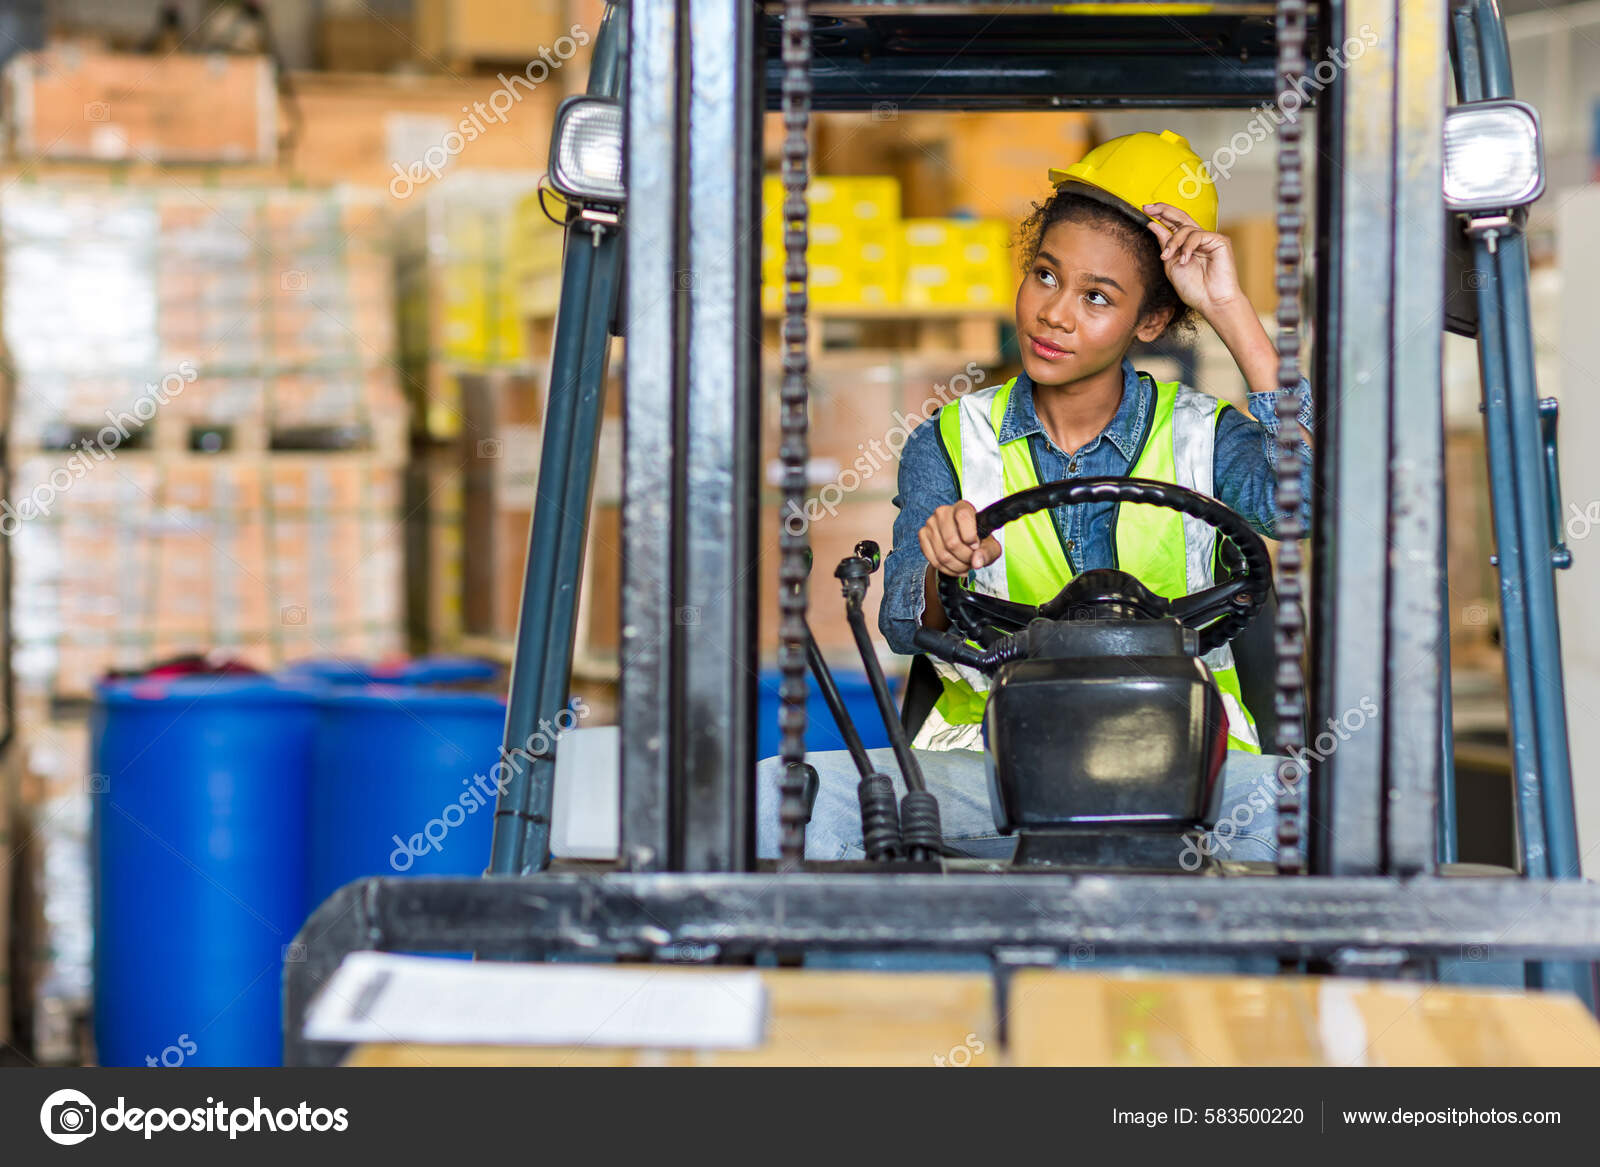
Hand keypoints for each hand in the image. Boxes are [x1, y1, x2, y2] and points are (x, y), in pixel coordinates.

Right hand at [919, 501, 1001, 574]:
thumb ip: (987, 552)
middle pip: (952, 542)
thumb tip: (976, 561)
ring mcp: (930, 523)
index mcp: (962, 507)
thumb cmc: (978, 540)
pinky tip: (955, 567)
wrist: (964, 542)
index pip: (963, 517)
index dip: (970, 536)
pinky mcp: (923, 535)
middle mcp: (943, 512)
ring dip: (957, 566)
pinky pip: (933, 560)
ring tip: (965, 565)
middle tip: (972, 560)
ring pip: (942, 554)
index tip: (975, 545)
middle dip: (965, 558)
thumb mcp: (991, 546)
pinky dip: (946, 569)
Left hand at [1142, 202, 1245, 319]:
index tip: (1145, 209)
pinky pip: (1198, 235)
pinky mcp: (1220, 241)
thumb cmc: (1193, 288)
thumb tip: (1153, 224)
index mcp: (1186, 245)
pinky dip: (1187, 247)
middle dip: (1164, 210)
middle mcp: (1198, 239)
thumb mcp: (1171, 264)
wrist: (1210, 301)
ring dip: (1173, 242)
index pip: (1173, 224)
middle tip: (1149, 208)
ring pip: (1186, 228)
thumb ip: (1164, 244)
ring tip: (1167, 257)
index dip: (1160, 215)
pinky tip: (1185, 260)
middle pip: (1181, 217)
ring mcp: (1209, 239)